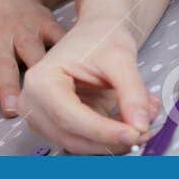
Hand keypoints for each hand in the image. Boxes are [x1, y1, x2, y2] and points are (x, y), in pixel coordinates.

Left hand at [0, 0, 65, 132]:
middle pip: (1, 67)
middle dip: (6, 87)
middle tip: (11, 108)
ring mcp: (22, 31)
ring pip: (31, 51)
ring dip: (37, 68)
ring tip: (44, 89)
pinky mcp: (46, 22)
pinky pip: (58, 36)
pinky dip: (67, 48)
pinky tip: (74, 61)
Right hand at [17, 18, 161, 153]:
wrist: (97, 33)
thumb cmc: (101, 37)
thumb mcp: (121, 58)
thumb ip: (132, 92)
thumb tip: (140, 127)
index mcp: (41, 81)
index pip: (71, 118)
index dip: (104, 131)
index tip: (135, 134)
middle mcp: (34, 104)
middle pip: (73, 138)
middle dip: (112, 140)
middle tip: (145, 132)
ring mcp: (43, 118)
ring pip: (81, 145)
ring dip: (113, 141)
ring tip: (142, 121)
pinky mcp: (58, 126)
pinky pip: (86, 142)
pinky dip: (110, 137)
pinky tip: (129, 121)